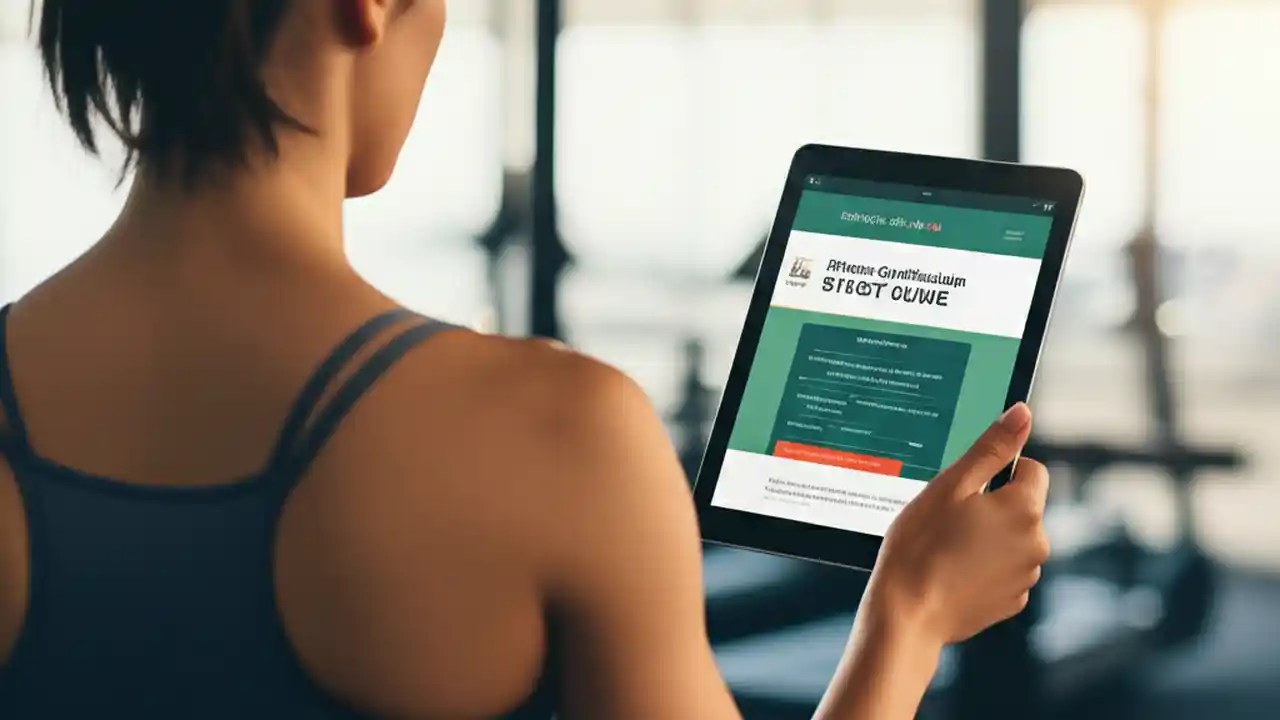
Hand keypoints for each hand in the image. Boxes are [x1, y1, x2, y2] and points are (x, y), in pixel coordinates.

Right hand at [862, 402, 1050, 647]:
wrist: (906, 613)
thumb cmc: (920, 544)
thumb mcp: (951, 485)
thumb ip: (991, 447)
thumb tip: (1023, 412)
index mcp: (1025, 508)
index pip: (1031, 470)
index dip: (997, 472)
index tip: (964, 488)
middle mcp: (1038, 542)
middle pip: (1021, 506)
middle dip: (991, 505)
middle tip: (948, 518)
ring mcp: (1026, 576)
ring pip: (1011, 538)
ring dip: (987, 536)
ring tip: (945, 547)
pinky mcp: (1012, 602)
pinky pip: (1003, 570)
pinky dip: (982, 566)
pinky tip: (951, 571)